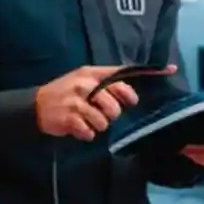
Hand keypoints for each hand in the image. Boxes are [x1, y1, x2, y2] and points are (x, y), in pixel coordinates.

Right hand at [35, 64, 177, 140]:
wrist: (34, 106)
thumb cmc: (64, 93)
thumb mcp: (83, 81)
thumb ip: (106, 84)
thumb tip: (132, 94)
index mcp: (91, 73)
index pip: (121, 73)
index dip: (147, 73)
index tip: (169, 70)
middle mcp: (85, 85)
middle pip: (115, 105)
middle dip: (111, 114)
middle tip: (98, 113)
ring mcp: (76, 101)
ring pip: (104, 121)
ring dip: (97, 126)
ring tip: (85, 121)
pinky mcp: (70, 118)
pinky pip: (90, 132)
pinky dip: (85, 134)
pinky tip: (77, 128)